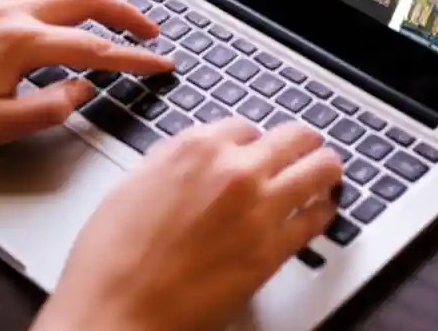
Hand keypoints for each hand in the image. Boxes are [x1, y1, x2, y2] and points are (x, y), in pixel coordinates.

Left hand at [0, 0, 173, 155]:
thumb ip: (52, 108)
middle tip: (153, 31)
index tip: (161, 63)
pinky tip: (70, 13)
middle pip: (85, 0)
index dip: (134, 57)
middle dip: (126, 12)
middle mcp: (9, 13)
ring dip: (97, 0)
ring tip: (122, 18)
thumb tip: (85, 89)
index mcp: (19, 42)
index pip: (94, 47)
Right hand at [35, 119, 342, 330]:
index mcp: (195, 147)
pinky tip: (320, 213)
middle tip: (306, 152)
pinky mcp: (274, 249)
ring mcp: (260, 208)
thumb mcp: (131, 185)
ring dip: (325, 169)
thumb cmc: (111, 260)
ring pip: (321, 168)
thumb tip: (193, 156)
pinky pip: (318, 218)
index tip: (256, 150)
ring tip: (326, 174)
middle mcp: (234, 169)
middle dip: (301, 144)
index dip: (253, 141)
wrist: (117, 311)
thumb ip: (172, 162)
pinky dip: (324, 212)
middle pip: (295, 137)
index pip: (246, 125)